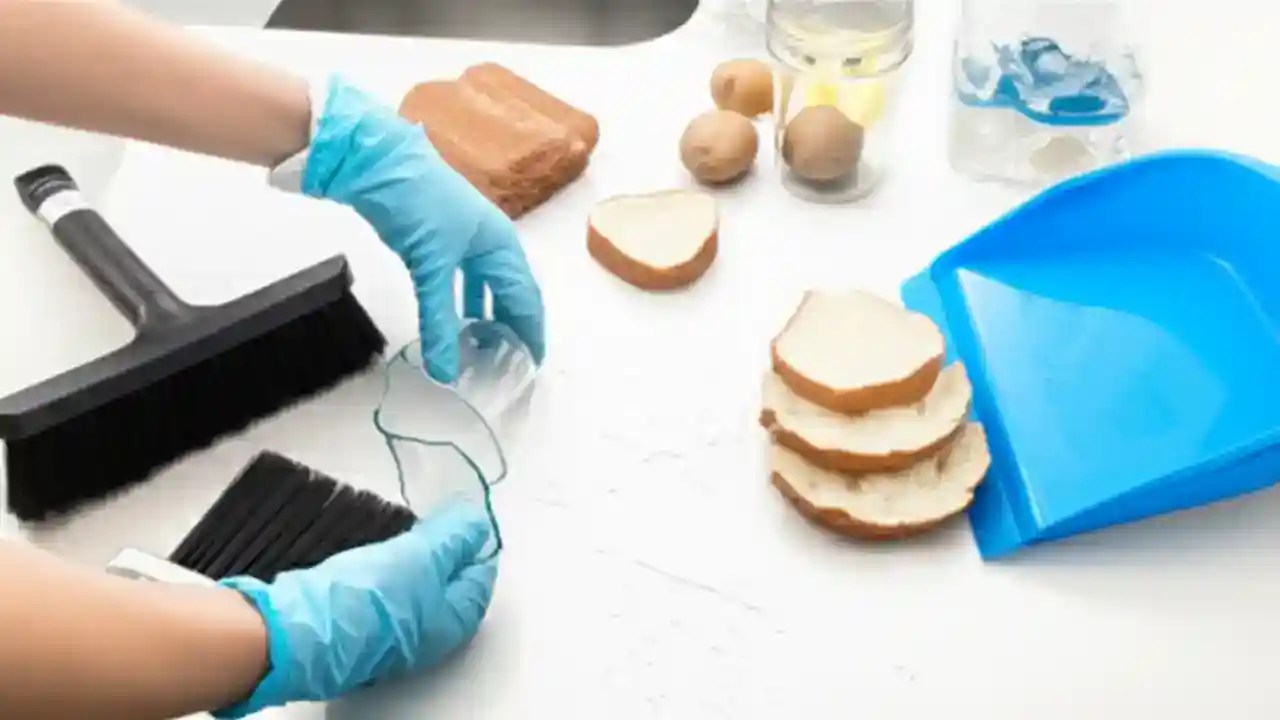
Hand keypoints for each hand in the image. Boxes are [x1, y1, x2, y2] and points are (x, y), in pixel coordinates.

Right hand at [212, 503, 497, 717]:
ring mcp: (392, 631)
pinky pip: (385, 591)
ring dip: (416, 556)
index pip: (481, 578)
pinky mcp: (360, 623)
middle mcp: (426, 634)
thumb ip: (454, 537)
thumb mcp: (423, 558)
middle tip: (441, 519)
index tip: (469, 516)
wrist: (299, 631)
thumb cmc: (368, 602)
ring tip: (411, 530)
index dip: (478, 542)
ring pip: (417, 586)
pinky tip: (379, 551)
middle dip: (448, 548)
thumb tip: (478, 520)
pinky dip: (388, 568)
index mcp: (453, 622)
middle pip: (450, 583)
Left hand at [302, 77, 544, 382]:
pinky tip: (455, 321)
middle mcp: (489, 243)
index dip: (530, 332)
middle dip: (512, 328)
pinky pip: (459, 283)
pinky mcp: (436, 242)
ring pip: (485, 288)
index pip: (525, 298)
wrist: (375, 158)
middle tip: (508, 364)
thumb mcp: (431, 264)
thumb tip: (445, 370)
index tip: (532, 365)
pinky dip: (461, 305)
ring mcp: (463, 241)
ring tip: (483, 350)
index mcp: (500, 244)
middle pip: (510, 293)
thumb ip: (439, 320)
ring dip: (486, 318)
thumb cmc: (417, 199)